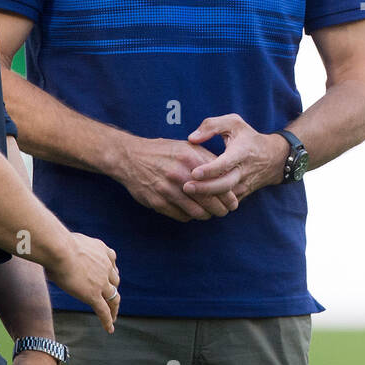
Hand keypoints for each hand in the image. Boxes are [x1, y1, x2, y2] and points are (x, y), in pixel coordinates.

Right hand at [45, 232, 120, 332]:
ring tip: (113, 317)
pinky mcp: (94, 295)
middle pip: (114, 280)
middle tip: (111, 297)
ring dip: (114, 308)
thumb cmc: (55, 244)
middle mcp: (105, 265)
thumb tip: (44, 249)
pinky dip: (107, 320)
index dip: (111, 271)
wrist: (60, 249)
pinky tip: (109, 329)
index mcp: (100, 249)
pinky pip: (103, 310)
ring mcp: (101, 281)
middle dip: (113, 289)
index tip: (109, 276)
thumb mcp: (62, 242)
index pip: (111, 261)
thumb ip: (60, 248)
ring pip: (113, 297)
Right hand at [119, 137, 236, 220]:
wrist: (130, 157)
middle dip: (221, 209)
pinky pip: (182, 216)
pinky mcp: (158, 202)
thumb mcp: (187, 147)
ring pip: (198, 212)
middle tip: (224, 211)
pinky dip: (190, 216)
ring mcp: (168, 190)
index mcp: (191, 158)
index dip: (230, 196)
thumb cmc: (164, 152)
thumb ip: (207, 159)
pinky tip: (191, 211)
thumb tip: (228, 175)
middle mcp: (180, 174)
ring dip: (206, 215)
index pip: (220, 183)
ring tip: (209, 213)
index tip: (233, 201)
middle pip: (211, 201)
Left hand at [184, 114, 283, 202]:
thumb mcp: (234, 123)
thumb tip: (192, 138)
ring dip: (207, 199)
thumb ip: (211, 126)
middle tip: (186, 187)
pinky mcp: (242, 194)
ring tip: (188, 195)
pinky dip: (213, 205)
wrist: (274, 158)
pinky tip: (196, 202)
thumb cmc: (248, 138)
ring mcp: (244, 185)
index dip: (210, 169)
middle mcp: (243, 171)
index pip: (226, 163)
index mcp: (241, 152)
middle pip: (225, 185)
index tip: (194, 172)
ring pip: (226, 198)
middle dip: (205, 188)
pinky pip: (227, 204)